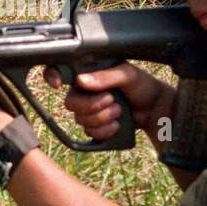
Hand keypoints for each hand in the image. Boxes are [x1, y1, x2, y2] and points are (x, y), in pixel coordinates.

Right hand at [42, 63, 171, 141]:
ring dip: (102, 118)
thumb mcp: (127, 74)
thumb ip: (105, 76)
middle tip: (111, 100)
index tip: (57, 84)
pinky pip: (90, 133)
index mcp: (89, 75)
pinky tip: (116, 125)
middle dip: (93, 105)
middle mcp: (85, 92)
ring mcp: (90, 111)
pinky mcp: (96, 127)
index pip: (60, 72)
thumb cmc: (142, 86)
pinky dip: (105, 131)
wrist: (155, 109)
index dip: (51, 76)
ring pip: (81, 120)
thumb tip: (81, 80)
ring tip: (119, 111)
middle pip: (71, 103)